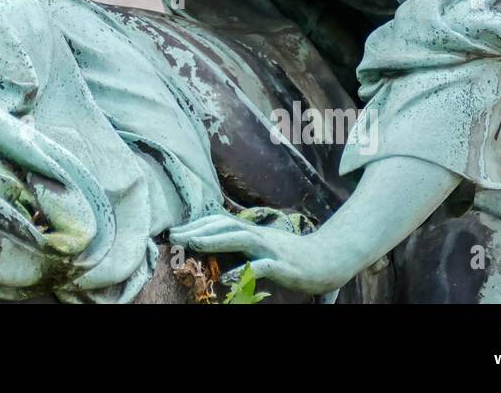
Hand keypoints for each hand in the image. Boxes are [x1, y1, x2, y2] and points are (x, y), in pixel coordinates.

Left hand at [169, 212, 360, 295]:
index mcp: (251, 231)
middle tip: (175, 235)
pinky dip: (244, 270)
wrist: (325, 260)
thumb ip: (239, 240)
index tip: (175, 230)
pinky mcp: (282, 265)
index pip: (219, 222)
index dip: (197, 224)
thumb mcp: (261, 244)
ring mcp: (270, 249)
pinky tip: (227, 278)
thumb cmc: (288, 253)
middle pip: (225, 226)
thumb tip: (213, 238)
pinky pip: (261, 267)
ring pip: (240, 239)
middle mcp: (257, 236)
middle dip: (198, 229)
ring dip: (215, 240)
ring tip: (193, 243)